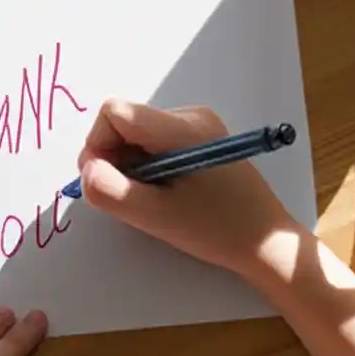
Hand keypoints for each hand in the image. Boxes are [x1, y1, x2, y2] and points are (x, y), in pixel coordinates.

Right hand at [77, 100, 297, 275]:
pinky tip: (164, 193)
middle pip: (126, 123)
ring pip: (139, 134)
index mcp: (181, 128)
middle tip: (126, 198)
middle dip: (114, 158)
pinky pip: (156, 142)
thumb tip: (87, 170)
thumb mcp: (157, 217)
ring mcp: (198, 125)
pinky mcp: (202, 139)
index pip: (115, 112)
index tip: (102, 181)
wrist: (267, 242)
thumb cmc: (216, 230)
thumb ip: (113, 192)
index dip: (97, 144)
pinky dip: (147, 166)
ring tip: (151, 199)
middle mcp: (190, 116)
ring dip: (131, 165)